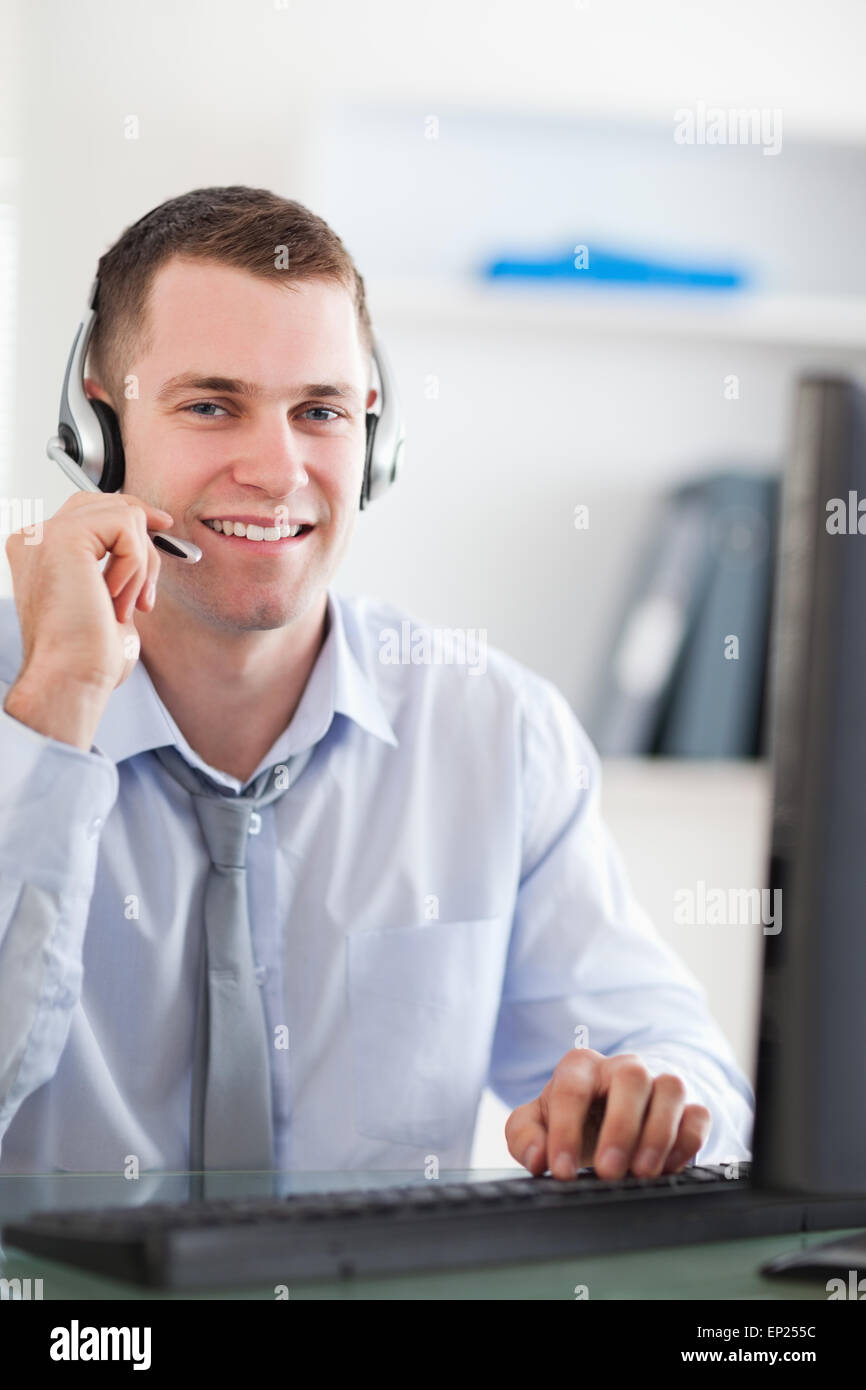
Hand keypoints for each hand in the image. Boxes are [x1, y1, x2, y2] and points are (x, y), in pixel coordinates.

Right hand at [5, 490, 172, 694]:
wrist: (71, 678)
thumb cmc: (87, 655)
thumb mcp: (109, 596)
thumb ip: (118, 560)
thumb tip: (150, 529)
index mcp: (39, 552)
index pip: (90, 509)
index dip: (132, 514)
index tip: (162, 527)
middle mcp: (35, 539)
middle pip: (107, 503)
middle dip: (144, 543)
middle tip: (148, 588)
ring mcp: (44, 534)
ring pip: (124, 515)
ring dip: (141, 565)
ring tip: (127, 605)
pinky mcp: (62, 537)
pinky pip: (126, 526)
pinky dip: (136, 565)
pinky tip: (117, 599)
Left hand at [504, 1047, 710, 1180]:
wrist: (610, 1114)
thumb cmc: (573, 1118)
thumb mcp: (537, 1122)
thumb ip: (524, 1136)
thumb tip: (537, 1159)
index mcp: (580, 1067)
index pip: (572, 1088)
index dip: (565, 1131)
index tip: (562, 1172)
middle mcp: (623, 1068)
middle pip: (631, 1077)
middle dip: (621, 1127)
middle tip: (607, 1172)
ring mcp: (659, 1084)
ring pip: (671, 1088)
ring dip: (659, 1133)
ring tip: (641, 1173)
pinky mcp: (687, 1107)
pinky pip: (698, 1114)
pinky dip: (687, 1141)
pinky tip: (668, 1168)